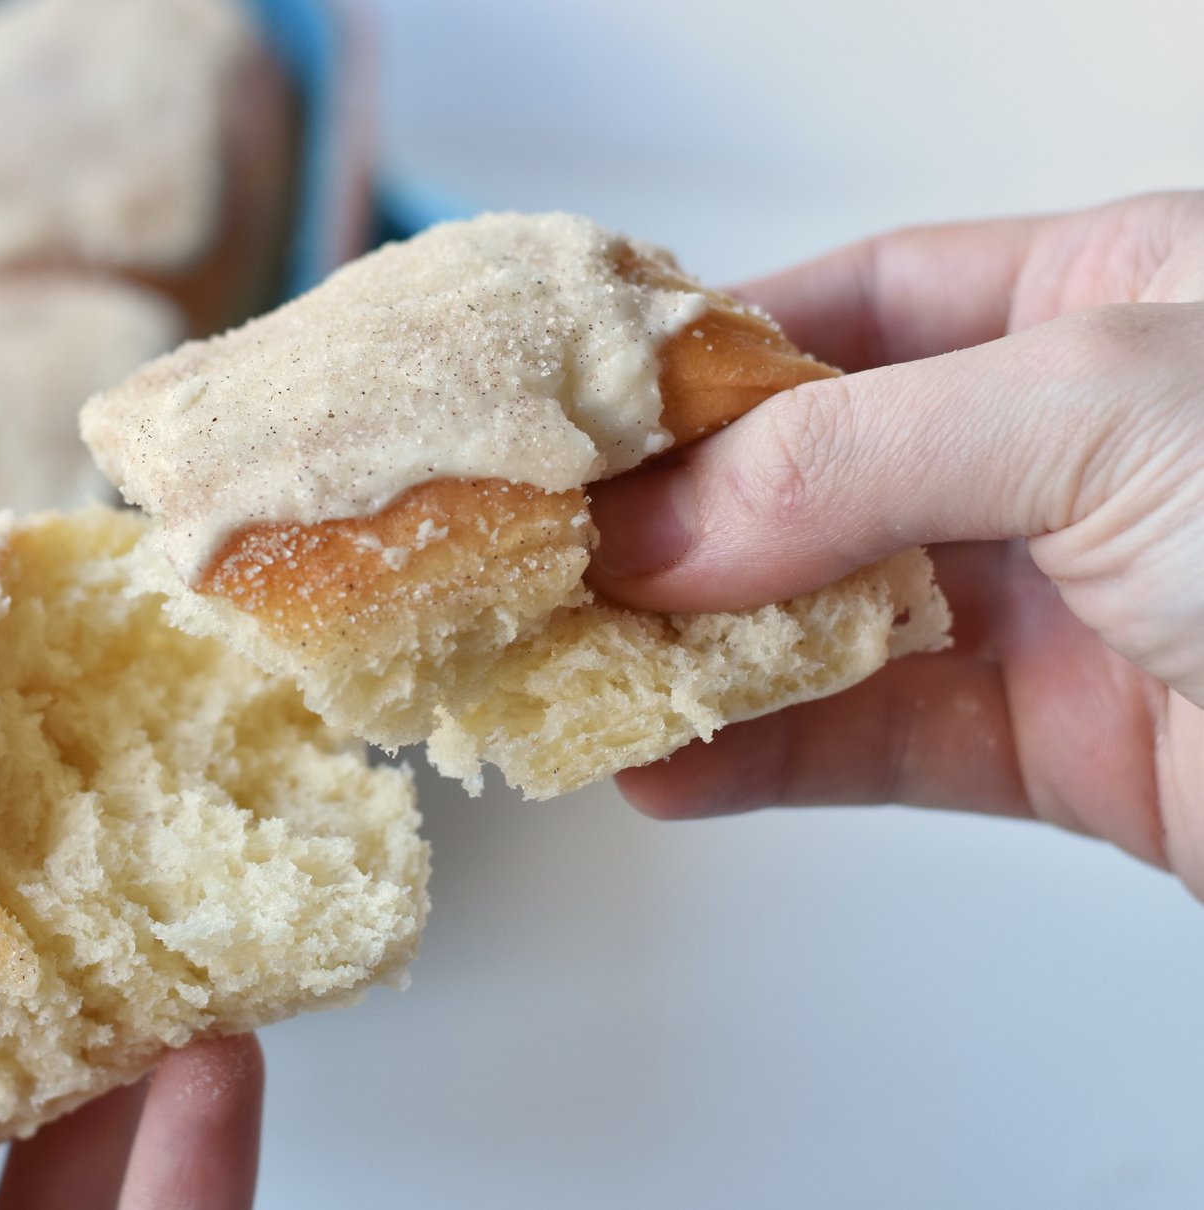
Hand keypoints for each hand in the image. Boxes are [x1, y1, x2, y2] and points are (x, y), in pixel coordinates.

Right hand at [586, 192, 1203, 894]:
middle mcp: (1069, 444)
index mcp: (1105, 299)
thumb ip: (849, 456)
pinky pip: (873, 741)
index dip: (706, 353)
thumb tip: (655, 525)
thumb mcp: (1099, 409)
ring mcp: (1063, 598)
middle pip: (816, 468)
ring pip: (826, 615)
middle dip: (677, 519)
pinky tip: (664, 768)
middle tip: (543, 556)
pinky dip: (761, 758)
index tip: (580, 410)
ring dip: (693, 651)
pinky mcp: (1063, 741)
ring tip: (568, 673)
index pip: (853, 303)